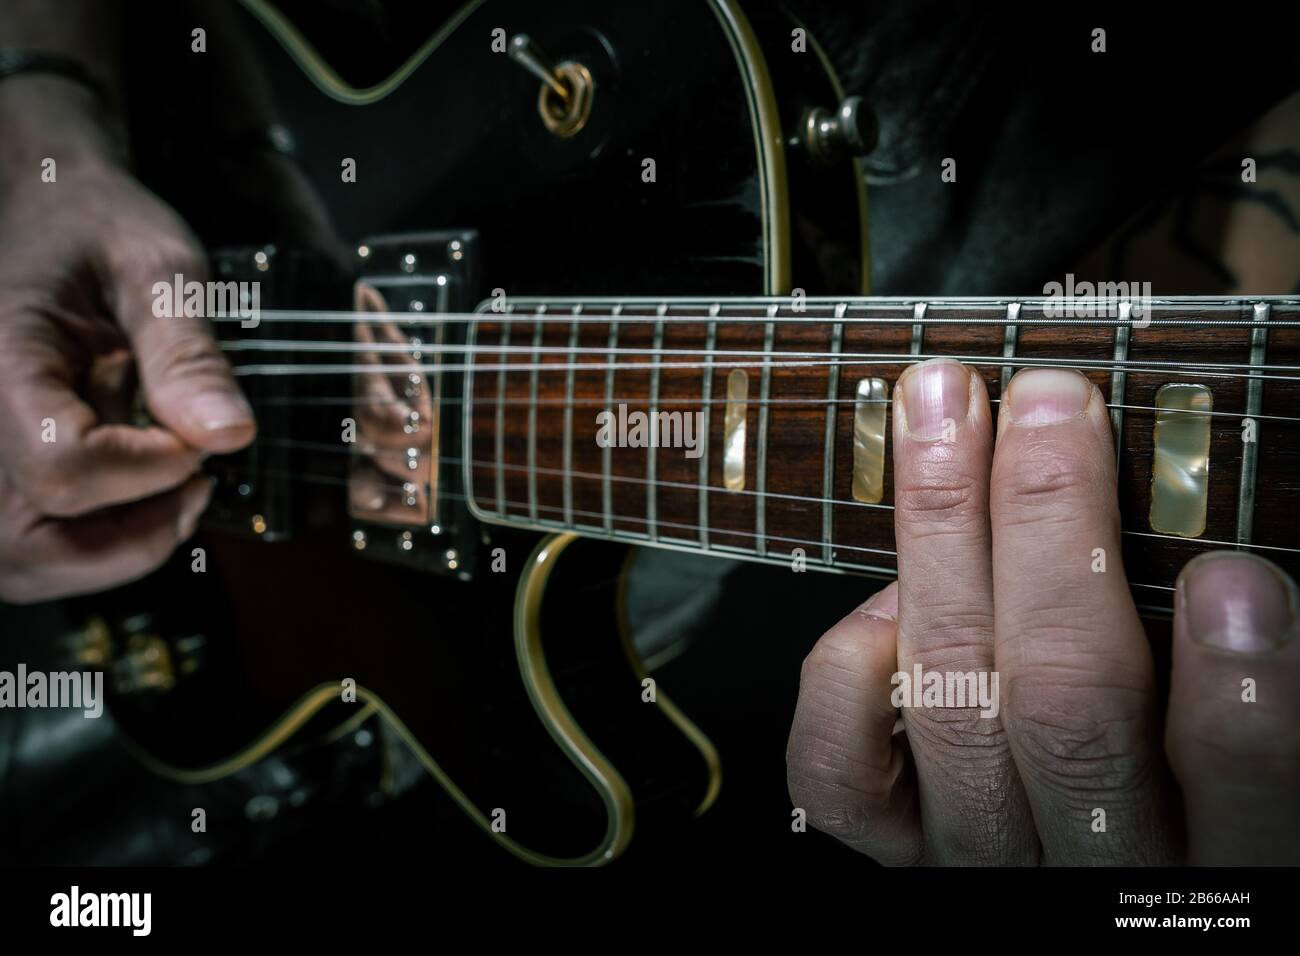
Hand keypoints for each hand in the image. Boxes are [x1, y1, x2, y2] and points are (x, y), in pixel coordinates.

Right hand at [0, 95, 254, 601]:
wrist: (50, 209)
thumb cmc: (95, 226)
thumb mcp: (157, 268)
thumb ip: (187, 354)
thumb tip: (230, 435)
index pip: (61, 467)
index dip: (150, 469)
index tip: (200, 434)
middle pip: (27, 542)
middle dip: (134, 535)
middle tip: (198, 480)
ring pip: (24, 560)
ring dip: (115, 551)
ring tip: (174, 488)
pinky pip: (28, 544)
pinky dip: (92, 545)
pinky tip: (142, 490)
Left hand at [787, 359, 1299, 864]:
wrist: (1095, 902)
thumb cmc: (1186, 793)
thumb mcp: (1244, 766)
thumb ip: (1251, 689)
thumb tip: (1241, 565)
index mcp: (1221, 862)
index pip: (1230, 780)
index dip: (1235, 689)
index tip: (1227, 575)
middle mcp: (1087, 864)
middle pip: (1064, 707)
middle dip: (1050, 533)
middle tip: (1048, 403)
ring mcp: (975, 855)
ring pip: (948, 697)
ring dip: (943, 537)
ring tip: (942, 417)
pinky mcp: (894, 846)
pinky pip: (840, 768)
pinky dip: (854, 665)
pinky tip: (891, 593)